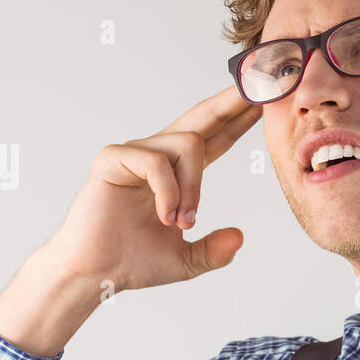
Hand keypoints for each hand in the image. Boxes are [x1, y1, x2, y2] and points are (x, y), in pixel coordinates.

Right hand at [44, 84, 262, 292]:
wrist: (95, 274)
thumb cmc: (133, 262)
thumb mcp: (187, 261)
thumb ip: (214, 251)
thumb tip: (240, 237)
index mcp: (177, 173)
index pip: (216, 139)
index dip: (239, 120)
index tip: (263, 102)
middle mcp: (158, 156)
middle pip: (203, 118)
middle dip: (232, 100)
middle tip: (258, 84)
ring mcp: (136, 154)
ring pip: (189, 144)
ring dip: (194, 187)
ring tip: (182, 222)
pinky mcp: (114, 158)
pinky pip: (157, 162)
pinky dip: (169, 192)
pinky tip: (165, 216)